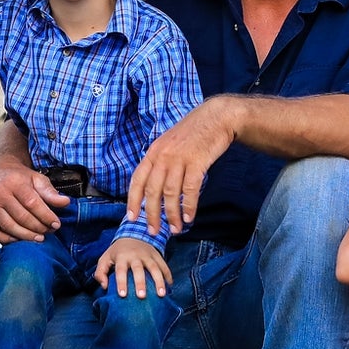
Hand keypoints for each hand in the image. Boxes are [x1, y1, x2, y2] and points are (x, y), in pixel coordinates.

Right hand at [0, 156, 65, 242]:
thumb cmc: (18, 177)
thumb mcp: (36, 179)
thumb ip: (50, 192)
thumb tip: (65, 202)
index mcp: (14, 183)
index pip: (32, 203)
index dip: (46, 216)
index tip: (56, 224)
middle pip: (21, 217)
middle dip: (38, 227)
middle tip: (49, 231)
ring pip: (9, 226)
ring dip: (26, 235)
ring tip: (39, 238)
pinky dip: (5, 239)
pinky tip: (18, 239)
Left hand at [94, 236, 172, 298]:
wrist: (133, 233)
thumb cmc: (117, 251)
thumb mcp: (105, 258)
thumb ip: (100, 272)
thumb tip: (104, 286)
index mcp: (121, 256)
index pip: (120, 270)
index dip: (121, 282)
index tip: (123, 295)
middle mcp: (135, 255)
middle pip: (138, 269)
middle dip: (140, 283)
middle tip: (142, 296)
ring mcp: (148, 255)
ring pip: (154, 267)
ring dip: (158, 280)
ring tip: (161, 294)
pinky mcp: (157, 255)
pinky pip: (163, 265)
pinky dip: (168, 275)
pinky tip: (170, 285)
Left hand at [125, 98, 234, 237]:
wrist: (216, 117)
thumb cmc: (193, 133)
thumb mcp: (169, 143)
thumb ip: (160, 161)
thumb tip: (154, 186)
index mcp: (153, 152)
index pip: (137, 180)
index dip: (133, 200)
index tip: (132, 217)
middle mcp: (163, 156)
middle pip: (152, 191)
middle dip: (152, 214)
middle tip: (154, 231)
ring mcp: (179, 159)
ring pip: (170, 193)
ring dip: (172, 214)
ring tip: (175, 229)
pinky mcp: (197, 162)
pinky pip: (190, 189)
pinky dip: (189, 206)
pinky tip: (189, 217)